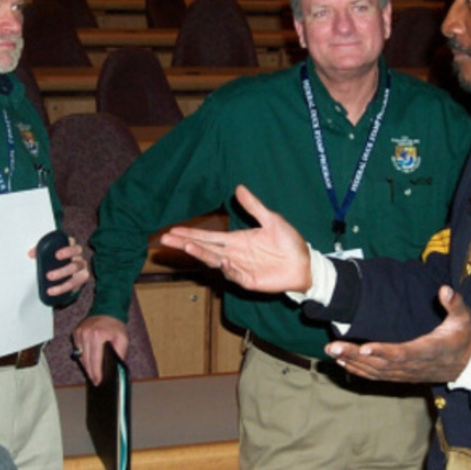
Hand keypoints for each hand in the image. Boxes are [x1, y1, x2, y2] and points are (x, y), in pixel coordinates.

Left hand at [27, 236, 89, 297]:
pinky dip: (64, 289)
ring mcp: (82, 269)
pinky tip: (54, 291)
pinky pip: (76, 286)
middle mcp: (79, 258)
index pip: (73, 245)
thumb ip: (40, 251)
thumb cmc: (57, 258)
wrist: (66, 270)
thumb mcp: (49, 253)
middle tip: (49, 275)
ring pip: (79, 277)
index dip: (67, 250)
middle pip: (76, 263)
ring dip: (64, 284)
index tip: (57, 255)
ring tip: (50, 289)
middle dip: (63, 271)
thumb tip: (31, 254)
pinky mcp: (81, 280)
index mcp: (71, 248)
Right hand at [72, 315, 128, 384]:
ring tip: (92, 372)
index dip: (96, 372)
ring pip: (80, 356)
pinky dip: (83, 355)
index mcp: (97, 336)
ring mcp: (79, 333)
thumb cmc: (116, 326)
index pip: (95, 359)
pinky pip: (78, 349)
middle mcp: (85, 334)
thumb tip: (115, 367)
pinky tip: (89, 359)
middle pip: (86, 360)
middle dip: (90, 372)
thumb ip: (120, 353)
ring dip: (86, 364)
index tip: (97, 381)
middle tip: (95, 380)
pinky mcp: (75, 332)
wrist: (107, 310)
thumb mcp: (123, 339)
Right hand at [159, 185, 311, 292]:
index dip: (191, 233)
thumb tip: (238, 188)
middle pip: (204, 248)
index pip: (208, 237)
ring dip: (200, 254)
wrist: (304, 264)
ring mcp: (239, 268)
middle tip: (166, 238)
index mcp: (236, 240)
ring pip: (214, 261)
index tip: (173, 230)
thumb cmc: (288, 242)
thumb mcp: (271, 220)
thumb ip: (254, 206)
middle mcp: (233, 254)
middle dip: (185, 243)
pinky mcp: (249, 281)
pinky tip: (222, 261)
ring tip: (186, 246)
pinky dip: (228, 269)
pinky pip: (234, 276)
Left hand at [326, 287, 470, 383]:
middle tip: (333, 347)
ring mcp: (406, 372)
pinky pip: (377, 376)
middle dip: (355, 356)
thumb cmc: (462, 337)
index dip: (383, 351)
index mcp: (428, 350)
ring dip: (352, 362)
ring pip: (375, 371)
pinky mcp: (401, 375)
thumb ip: (455, 303)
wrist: (467, 364)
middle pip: (381, 364)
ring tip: (332, 352)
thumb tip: (445, 289)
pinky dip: (359, 370)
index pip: (402, 353)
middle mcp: (413, 365)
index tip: (365, 347)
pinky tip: (343, 363)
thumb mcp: (464, 318)